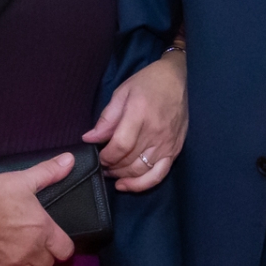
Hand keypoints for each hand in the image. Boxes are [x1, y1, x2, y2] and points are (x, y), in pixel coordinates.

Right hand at [0, 152, 76, 265]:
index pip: (65, 251)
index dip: (62, 246)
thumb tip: (70, 159)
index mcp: (42, 230)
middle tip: (32, 240)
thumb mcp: (22, 179)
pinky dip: (2, 265)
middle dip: (43, 255)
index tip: (54, 239)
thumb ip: (49, 172)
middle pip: (47, 265)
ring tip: (15, 249)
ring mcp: (10, 264)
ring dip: (24, 264)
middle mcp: (30, 251)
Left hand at [85, 52, 186, 191]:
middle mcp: (156, 132)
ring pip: (141, 171)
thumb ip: (106, 118)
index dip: (105, 156)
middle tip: (101, 165)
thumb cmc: (147, 83)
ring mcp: (167, 143)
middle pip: (129, 161)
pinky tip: (127, 185)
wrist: (175, 80)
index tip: (97, 156)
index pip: (120, 146)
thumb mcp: (121, 93)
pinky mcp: (175, 150)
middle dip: (111, 167)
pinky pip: (159, 175)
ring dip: (122, 176)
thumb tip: (89, 139)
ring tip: (111, 173)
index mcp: (140, 114)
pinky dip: (142, 184)